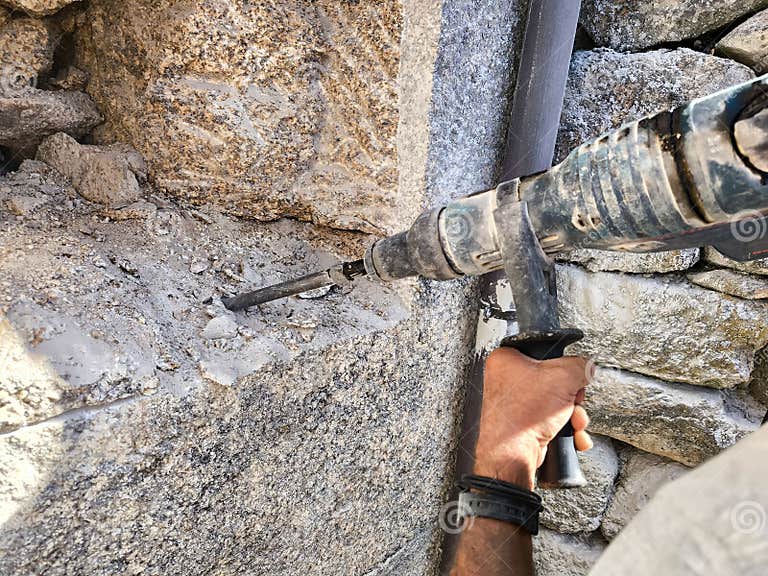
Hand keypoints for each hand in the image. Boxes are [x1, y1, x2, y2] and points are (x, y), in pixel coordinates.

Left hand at [473, 348, 592, 489]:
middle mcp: (508, 381)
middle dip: (572, 397)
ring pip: (557, 403)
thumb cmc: (522, 414)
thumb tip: (586, 367)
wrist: (513, 453)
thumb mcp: (563, 376)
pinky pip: (552, 421)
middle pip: (555, 381)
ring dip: (573, 416)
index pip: (545, 353)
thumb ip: (580, 366)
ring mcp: (516, 404)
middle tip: (573, 401)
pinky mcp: (524, 424)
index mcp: (507, 359)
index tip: (571, 377)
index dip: (563, 366)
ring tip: (573, 423)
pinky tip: (572, 436)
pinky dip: (566, 429)